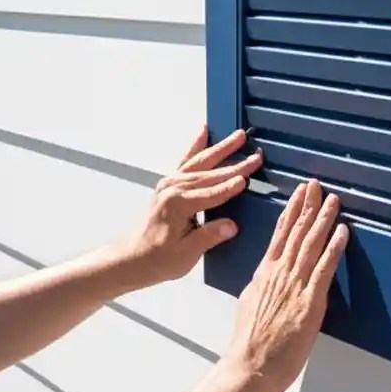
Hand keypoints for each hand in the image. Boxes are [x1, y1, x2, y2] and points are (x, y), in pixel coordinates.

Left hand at [117, 126, 262, 290]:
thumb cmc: (159, 259)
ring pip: (201, 162)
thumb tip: (231, 226)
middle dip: (236, 165)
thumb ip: (209, 237)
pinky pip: (186, 160)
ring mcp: (170, 183)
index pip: (212, 193)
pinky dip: (195, 145)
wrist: (133, 258)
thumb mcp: (186, 254)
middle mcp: (173, 188)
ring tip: (240, 136)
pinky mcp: (169, 183)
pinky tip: (203, 131)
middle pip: (211, 174)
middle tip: (257, 156)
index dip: (231, 187)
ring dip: (222, 148)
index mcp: (178, 205)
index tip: (248, 179)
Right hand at [222, 180, 349, 391]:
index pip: (279, 234)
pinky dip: (334, 247)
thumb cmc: (248, 344)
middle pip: (296, 232)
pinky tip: (343, 231)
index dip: (292, 211)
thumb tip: (268, 278)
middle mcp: (279, 274)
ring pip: (311, 244)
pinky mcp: (310, 302)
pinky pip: (325, 268)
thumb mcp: (250, 304)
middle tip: (317, 185)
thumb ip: (263, 287)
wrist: (249, 366)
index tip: (299, 194)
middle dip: (308, 206)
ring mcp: (294, 286)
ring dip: (324, 219)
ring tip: (333, 200)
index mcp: (264, 273)